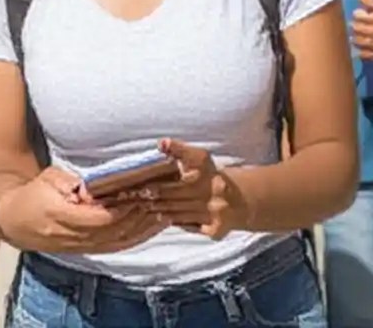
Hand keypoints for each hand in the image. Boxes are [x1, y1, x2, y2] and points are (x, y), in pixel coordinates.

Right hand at [0, 166, 168, 253]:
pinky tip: (150, 228)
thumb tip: (93, 187)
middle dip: (138, 218)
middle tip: (158, 200)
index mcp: (60, 216)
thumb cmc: (33, 194)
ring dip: (141, 230)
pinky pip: (115, 247)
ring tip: (162, 215)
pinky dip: (135, 238)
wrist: (15, 221)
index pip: (98, 218)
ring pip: (117, 243)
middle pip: (113, 232)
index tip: (138, 195)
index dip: (120, 210)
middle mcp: (71, 236)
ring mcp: (79, 247)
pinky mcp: (86, 251)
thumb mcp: (48, 178)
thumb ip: (71, 182)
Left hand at [131, 139, 248, 240]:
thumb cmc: (208, 176)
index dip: (164, 170)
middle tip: (134, 195)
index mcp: (207, 166)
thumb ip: (178, 150)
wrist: (238, 199)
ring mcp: (216, 209)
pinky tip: (162, 219)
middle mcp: (215, 187)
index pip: (186, 160)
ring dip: (159, 209)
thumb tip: (161, 143)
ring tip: (143, 207)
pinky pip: (190, 226)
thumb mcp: (197, 158)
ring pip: (179, 210)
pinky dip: (175, 222)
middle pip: (175, 192)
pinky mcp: (216, 228)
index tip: (144, 176)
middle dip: (153, 194)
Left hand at [352, 0, 372, 60]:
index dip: (357, 14)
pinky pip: (362, 54)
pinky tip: (361, 47)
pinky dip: (360, 51)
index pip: (357, 15)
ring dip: (355, 37)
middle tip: (358, 25)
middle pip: (354, 27)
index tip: (360, 15)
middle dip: (355, 25)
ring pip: (356, 41)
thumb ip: (372, 3)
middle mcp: (372, 32)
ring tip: (359, 35)